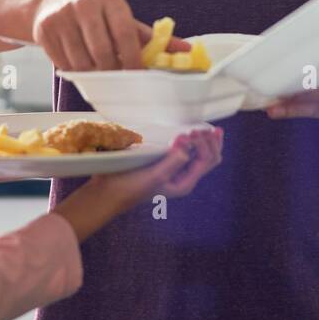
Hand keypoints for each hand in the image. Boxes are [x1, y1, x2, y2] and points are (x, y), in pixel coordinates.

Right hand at [31, 0, 187, 70]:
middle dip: (111, 71)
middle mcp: (86, 5)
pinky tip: (76, 64)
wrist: (49, 6)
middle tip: (114, 80)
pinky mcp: (44, 30)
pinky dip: (72, 71)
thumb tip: (187, 50)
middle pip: (103, 52)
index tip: (136, 77)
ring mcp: (62, 17)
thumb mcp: (122, 21)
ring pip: (81, 61)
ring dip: (91, 74)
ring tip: (95, 72)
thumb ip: (151, 38)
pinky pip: (63, 63)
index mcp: (111, 1)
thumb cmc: (95, 18)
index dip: (133, 59)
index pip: (126, 34)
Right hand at [89, 127, 223, 205]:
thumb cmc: (131, 187)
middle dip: (209, 141)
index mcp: (185, 182)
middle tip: (197, 127)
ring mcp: (175, 169)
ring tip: (197, 126)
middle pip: (209, 156)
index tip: (188, 132)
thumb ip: (173, 161)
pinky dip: (190, 140)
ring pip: (199, 152)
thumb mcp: (154, 175)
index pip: (207, 160)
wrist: (108, 193)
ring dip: (202, 139)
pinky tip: (187, 131)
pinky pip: (185, 149)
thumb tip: (188, 144)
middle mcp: (184, 176)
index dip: (204, 143)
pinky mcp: (164, 162)